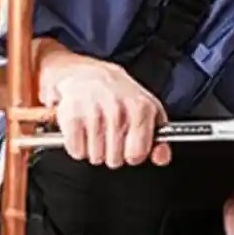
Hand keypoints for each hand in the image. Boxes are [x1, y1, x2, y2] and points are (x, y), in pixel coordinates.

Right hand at [41, 57, 169, 167]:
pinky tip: (83, 129)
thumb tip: (161, 157)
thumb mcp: (148, 109)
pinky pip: (77, 151)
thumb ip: (159, 137)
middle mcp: (117, 110)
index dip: (133, 154)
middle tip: (110, 133)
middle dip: (112, 152)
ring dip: (94, 149)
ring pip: (95, 157)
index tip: (130, 145)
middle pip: (115, 160)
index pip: (137, 154)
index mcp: (140, 108)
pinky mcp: (72, 117)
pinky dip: (77, 146)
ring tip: (96, 128)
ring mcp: (93, 113)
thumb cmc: (118, 94)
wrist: (85, 74)